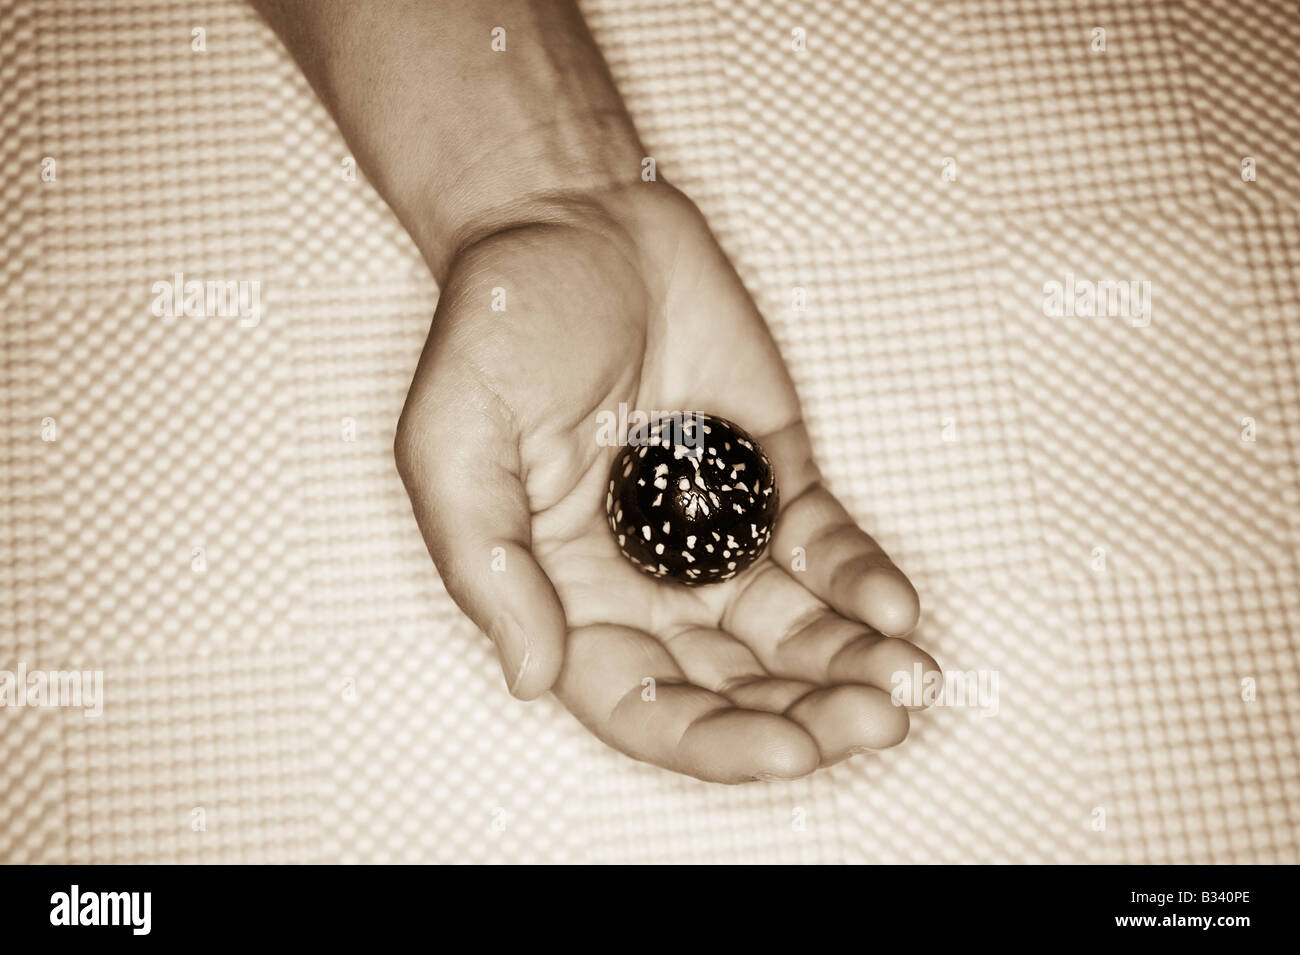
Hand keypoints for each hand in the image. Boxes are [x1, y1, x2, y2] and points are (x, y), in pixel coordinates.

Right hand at [395, 183, 940, 781]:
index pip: (642, 704)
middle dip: (808, 714)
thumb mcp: (454, 448)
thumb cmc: (499, 325)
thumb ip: (489, 568)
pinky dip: (863, 580)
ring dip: (852, 663)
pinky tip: (892, 604)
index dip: (716, 741)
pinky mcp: (769, 473)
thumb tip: (531, 678)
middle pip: (733, 683)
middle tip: (874, 717)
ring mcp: (713, 530)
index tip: (790, 748)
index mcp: (564, 593)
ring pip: (792, 631)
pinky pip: (824, 547)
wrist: (571, 219)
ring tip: (907, 676)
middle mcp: (643, 579)